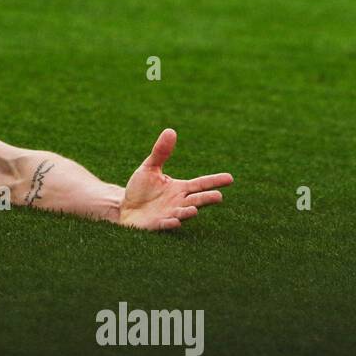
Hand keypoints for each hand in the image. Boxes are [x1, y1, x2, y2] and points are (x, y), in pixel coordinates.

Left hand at [117, 128, 231, 230]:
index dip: (214, 181)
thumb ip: (161, 152)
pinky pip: (165, 224)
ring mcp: (169, 214)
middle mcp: (178, 202)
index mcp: (180, 188)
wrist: (125, 208)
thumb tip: (170, 130)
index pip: (200, 184)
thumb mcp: (150, 168)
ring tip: (195, 210)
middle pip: (196, 200)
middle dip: (206, 199)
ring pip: (182, 213)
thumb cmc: (140, 189)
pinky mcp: (156, 224)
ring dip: (188, 212)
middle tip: (218, 197)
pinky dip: (170, 223)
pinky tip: (175, 221)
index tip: (230, 178)